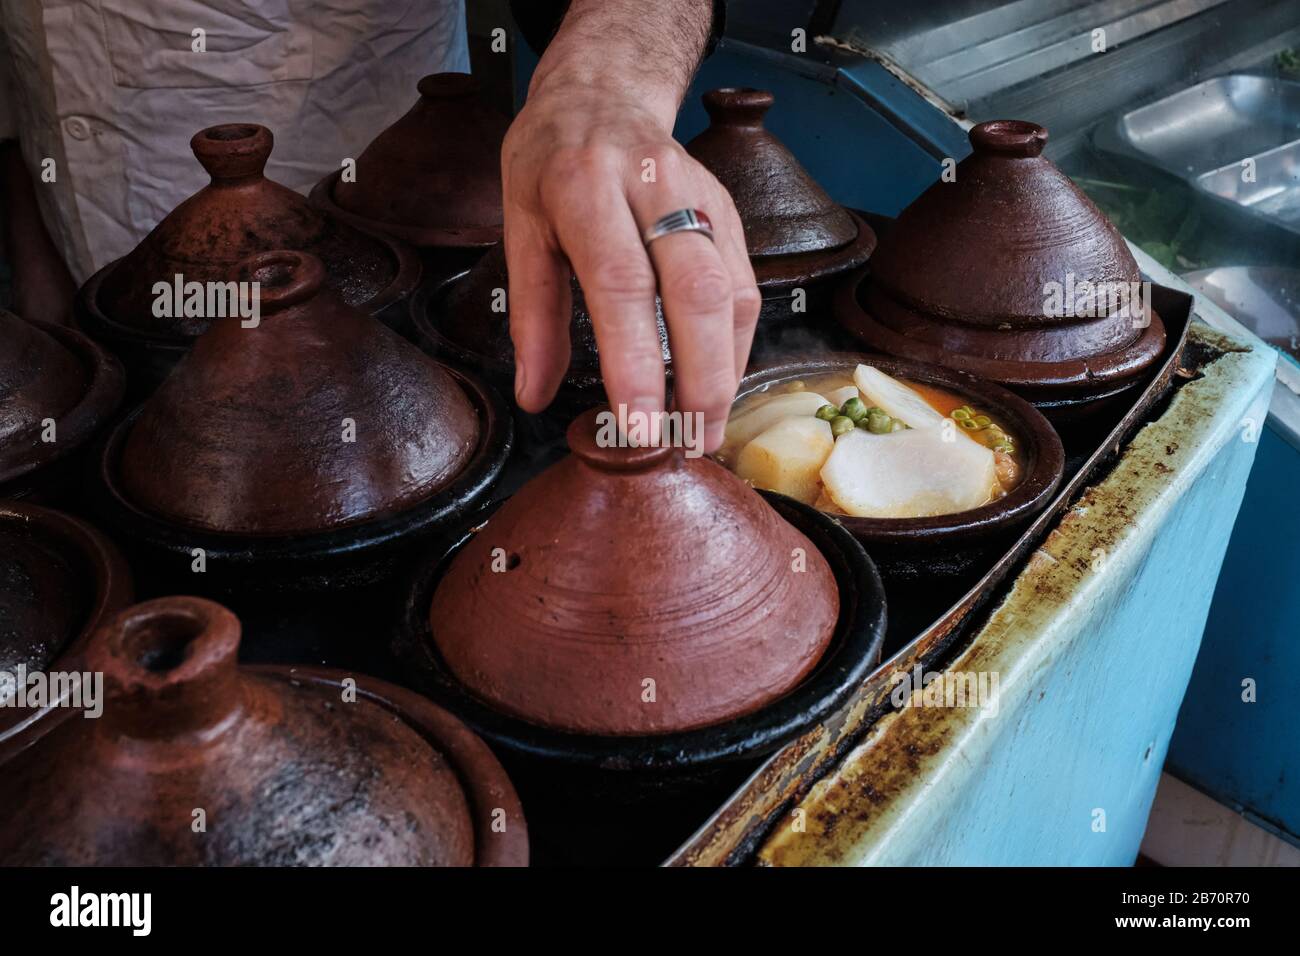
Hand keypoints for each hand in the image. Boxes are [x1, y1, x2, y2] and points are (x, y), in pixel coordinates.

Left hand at [500, 81, 759, 451]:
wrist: (604, 89)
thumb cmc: (552, 161)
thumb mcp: (519, 225)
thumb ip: (531, 314)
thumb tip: (535, 395)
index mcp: (585, 188)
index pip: (620, 284)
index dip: (634, 362)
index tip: (638, 426)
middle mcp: (653, 188)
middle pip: (696, 291)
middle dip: (701, 379)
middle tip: (688, 443)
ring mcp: (701, 198)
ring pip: (732, 292)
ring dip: (726, 371)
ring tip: (705, 429)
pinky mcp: (729, 213)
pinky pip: (745, 288)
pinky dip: (736, 347)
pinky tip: (719, 385)